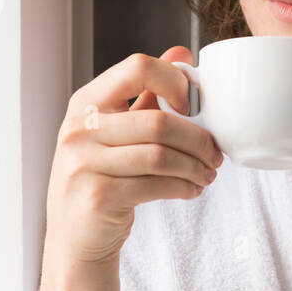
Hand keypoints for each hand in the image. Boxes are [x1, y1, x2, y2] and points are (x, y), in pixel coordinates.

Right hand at [44, 47, 223, 267]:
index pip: (138, 68)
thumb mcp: (116, 131)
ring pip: (162, 156)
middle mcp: (79, 129)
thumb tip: (181, 53)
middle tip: (216, 154)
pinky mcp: (98, 196)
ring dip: (196, 167)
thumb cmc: (103, 177)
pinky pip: (157, 185)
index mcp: (86, 102)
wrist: (75, 237)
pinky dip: (185, 187)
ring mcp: (84, 163)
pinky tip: (193, 189)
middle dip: (199, 140)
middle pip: (159, 122)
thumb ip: (147, 93)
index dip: (175, 81)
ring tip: (208, 174)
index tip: (194, 104)